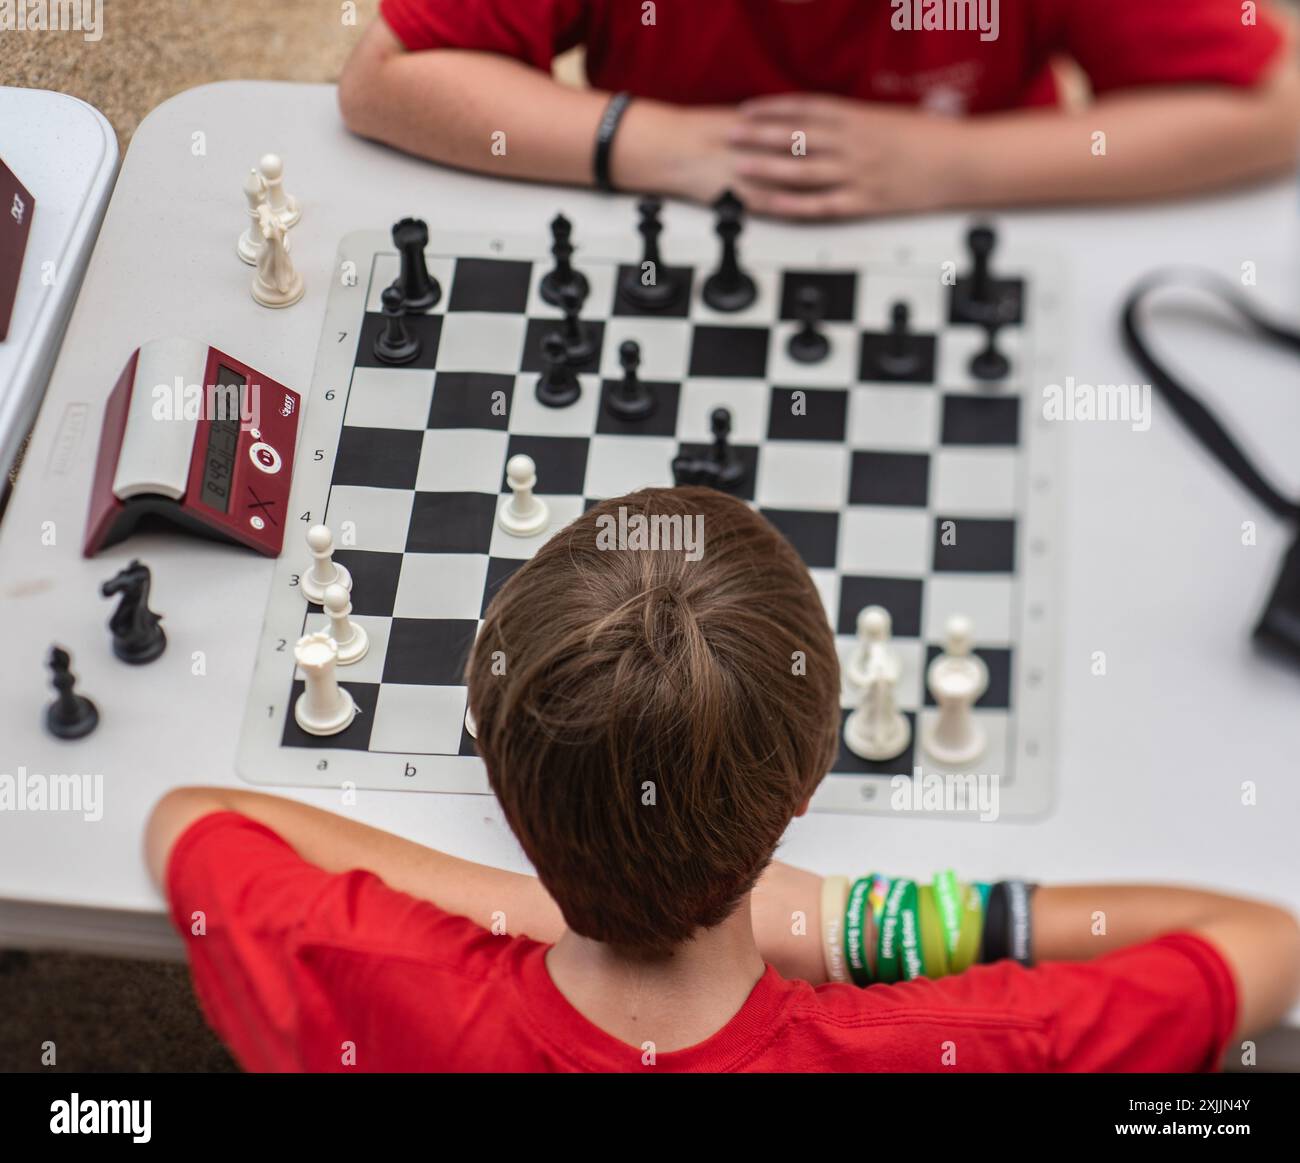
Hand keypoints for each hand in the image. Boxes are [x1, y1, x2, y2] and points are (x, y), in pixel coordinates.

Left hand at [724, 94, 969, 219]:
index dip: (772, 110)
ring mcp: (857, 173)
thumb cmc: (932, 138)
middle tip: (728, 135)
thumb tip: (827, 121)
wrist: (964, 162)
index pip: (805, 109)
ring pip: (802, 170)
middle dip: (758, 137)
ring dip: (767, 169)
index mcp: (859, 117)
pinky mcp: (865, 201)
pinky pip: (820, 204)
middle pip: (795, 137)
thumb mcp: (890, 118)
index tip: (746, 110)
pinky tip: (770, 204)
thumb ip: (856, 121)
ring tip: (738, 168)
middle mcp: (853, 142)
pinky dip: (792, 204)